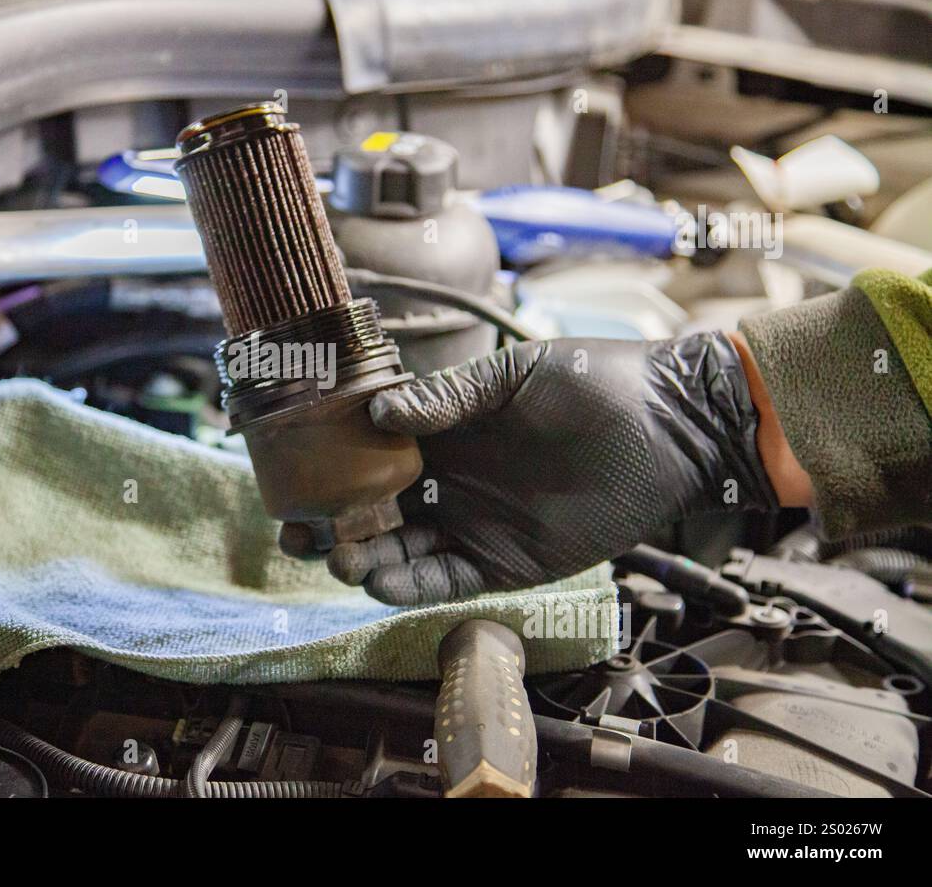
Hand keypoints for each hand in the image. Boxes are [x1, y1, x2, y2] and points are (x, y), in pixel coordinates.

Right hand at [281, 332, 780, 604]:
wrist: (670, 427)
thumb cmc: (596, 384)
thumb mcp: (514, 377)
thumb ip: (449, 398)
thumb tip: (377, 414)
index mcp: (445, 431)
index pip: (371, 454)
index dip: (330, 467)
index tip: (291, 476)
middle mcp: (450, 481)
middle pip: (375, 511)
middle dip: (334, 524)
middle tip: (300, 532)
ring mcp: (474, 524)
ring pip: (402, 550)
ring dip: (365, 559)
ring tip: (339, 560)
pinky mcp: (504, 564)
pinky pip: (447, 579)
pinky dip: (412, 584)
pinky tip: (382, 581)